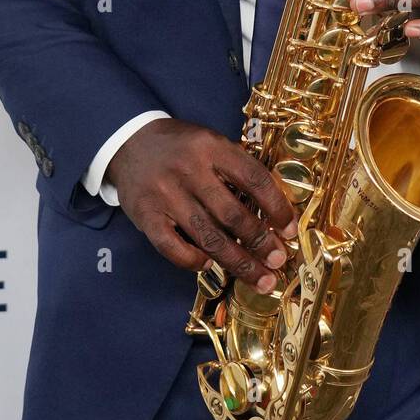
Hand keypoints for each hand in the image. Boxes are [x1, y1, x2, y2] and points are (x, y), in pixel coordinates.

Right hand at [105, 118, 297, 291]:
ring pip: (208, 237)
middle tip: (278, 261)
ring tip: (260, 279)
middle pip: (233, 214)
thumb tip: (272, 211)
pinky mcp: (145, 215)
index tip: (290, 230)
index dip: (277, 208)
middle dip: (261, 243)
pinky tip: (209, 266)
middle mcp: (189, 170)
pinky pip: (172, 247)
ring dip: (238, 262)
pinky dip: (193, 261)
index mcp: (212, 147)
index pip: (254, 179)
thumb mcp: (210, 142)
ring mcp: (165, 194)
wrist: (129, 141)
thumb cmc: (180, 146)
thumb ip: (235, 169)